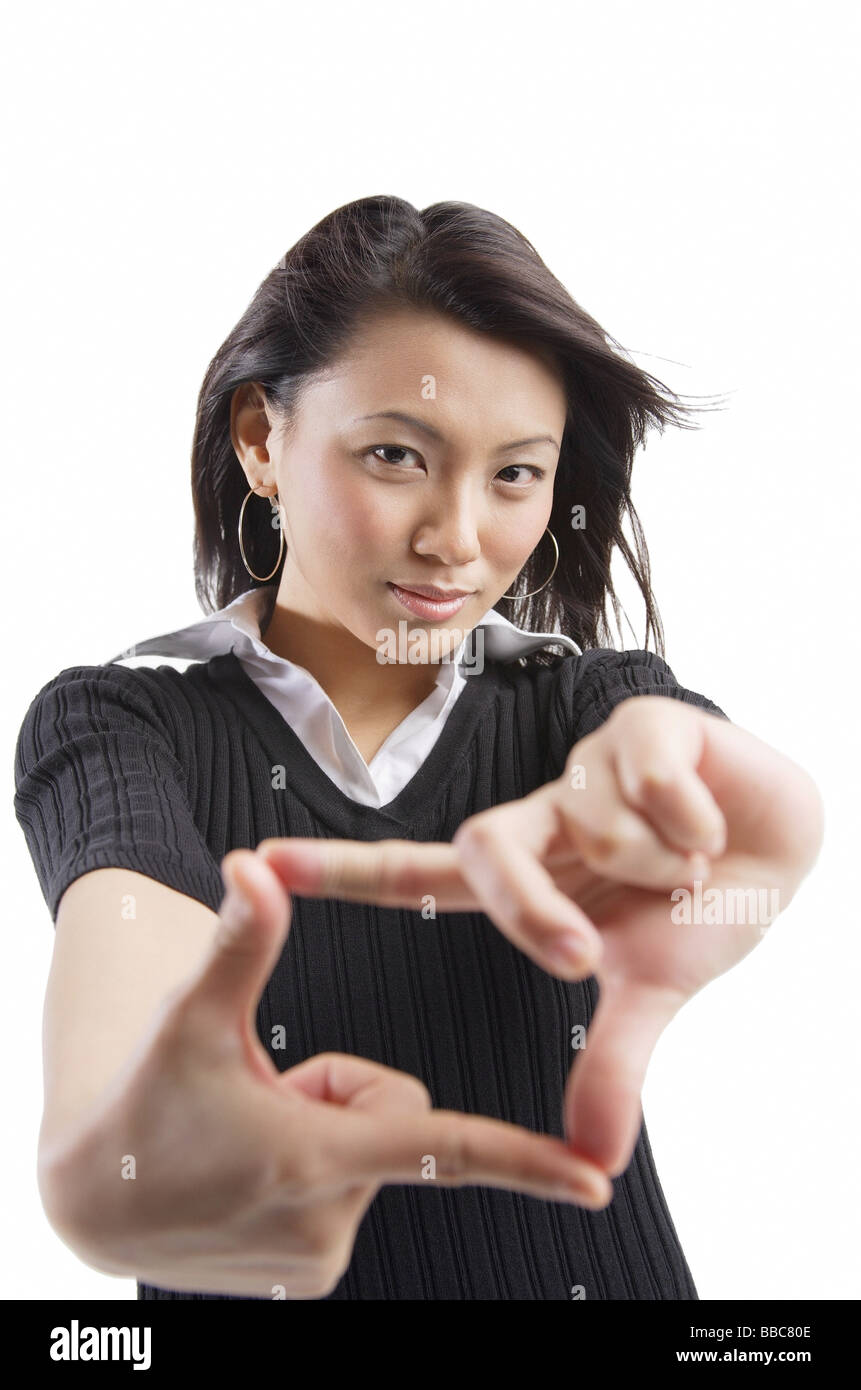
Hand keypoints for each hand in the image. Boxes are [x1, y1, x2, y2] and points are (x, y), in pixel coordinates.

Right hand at [50, 850, 612, 1298]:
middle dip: (340, 1088)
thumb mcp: (189, 1018)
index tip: (598, 1179)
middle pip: (392, 1114)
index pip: (444, 1150)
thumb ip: (242, 942)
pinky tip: (250, 1169)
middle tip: (263, 1092)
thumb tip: (255, 863)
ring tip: (249, 1133)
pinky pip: (344, 1196)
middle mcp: (326, 1218)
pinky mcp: (305, 1277)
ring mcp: (316, 1256)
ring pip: (368, 1155)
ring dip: (320, 1130)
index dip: (528, 1162)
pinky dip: (307, 1172)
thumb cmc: (144, 1104)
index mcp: (313, 1156)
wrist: (95, 1204)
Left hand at [257, 696, 823, 1180]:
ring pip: (586, 822)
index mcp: (528, 874)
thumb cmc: (704, 908)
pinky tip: (710, 823)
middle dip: (530, 908)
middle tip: (587, 954)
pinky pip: (644, 776)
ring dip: (658, 863)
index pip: (416, 871)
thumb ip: (612, 1055)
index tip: (260, 861)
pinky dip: (690, 819)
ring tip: (695, 863)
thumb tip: (593, 1160)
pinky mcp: (643, 723)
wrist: (790, 844)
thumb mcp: (654, 987)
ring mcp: (587, 766)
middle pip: (485, 849)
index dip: (340, 870)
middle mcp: (543, 815)